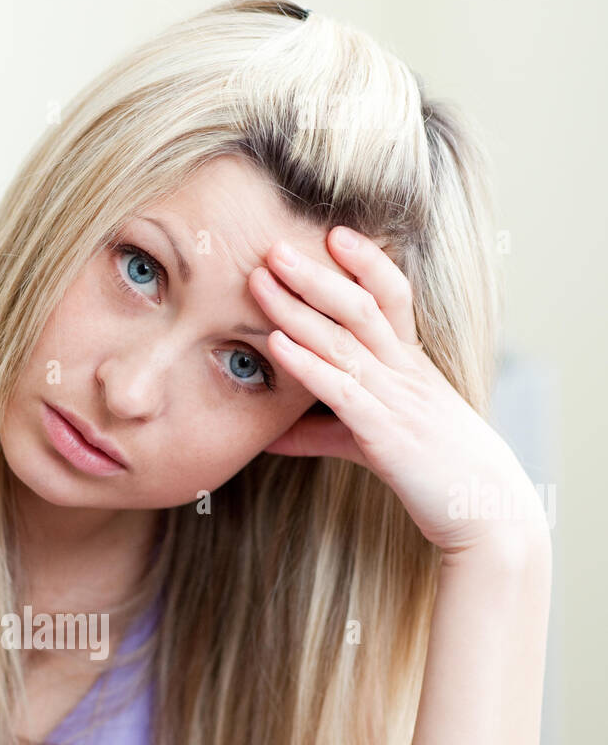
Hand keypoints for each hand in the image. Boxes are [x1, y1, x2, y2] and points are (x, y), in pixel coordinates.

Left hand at [250, 227, 549, 557]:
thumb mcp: (371, 443)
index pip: (392, 296)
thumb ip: (320, 432)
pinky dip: (305, 363)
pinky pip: (340, 389)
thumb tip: (270, 435)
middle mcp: (405, 372)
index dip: (365, 262)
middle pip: (358, 306)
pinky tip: (276, 344)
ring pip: (344, 339)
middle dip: (314, 274)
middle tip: (273, 246)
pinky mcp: (384, 432)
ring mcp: (396, 399)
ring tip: (260, 281)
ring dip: (297, 308)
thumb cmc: (432, 473)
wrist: (483, 510)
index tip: (333, 233)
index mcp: (411, 365)